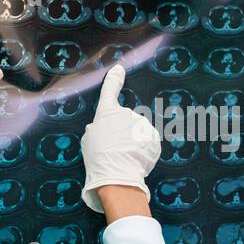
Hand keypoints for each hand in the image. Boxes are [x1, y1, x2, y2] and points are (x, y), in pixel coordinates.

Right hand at [80, 65, 160, 212]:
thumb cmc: (98, 158)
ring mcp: (143, 125)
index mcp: (108, 112)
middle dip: (121, 132)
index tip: (119, 69)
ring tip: (124, 158)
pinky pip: (148, 143)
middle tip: (114, 149)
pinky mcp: (155, 138)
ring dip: (133, 142)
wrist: (118, 174)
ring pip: (137, 132)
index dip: (114, 79)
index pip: (110, 90)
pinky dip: (143, 151)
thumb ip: (97, 128)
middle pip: (125, 121)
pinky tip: (135, 161)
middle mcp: (127, 114)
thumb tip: (103, 129)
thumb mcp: (88, 140)